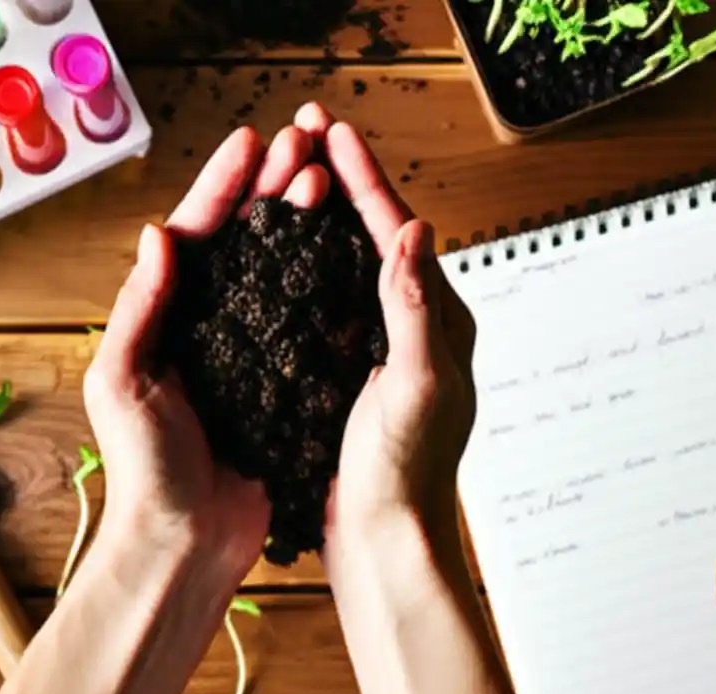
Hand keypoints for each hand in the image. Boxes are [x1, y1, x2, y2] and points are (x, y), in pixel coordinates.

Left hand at [83, 120, 331, 578]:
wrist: (185, 542)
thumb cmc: (144, 472)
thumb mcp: (124, 382)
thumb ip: (140, 309)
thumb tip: (158, 235)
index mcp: (164, 318)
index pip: (195, 235)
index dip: (223, 185)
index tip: (253, 141)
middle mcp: (207, 326)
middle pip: (243, 241)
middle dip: (271, 188)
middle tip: (304, 143)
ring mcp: (247, 352)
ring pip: (279, 271)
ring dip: (301, 223)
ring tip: (329, 178)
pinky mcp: (281, 382)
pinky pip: (305, 321)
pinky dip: (324, 282)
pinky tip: (348, 252)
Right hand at [293, 103, 476, 537]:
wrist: (387, 542)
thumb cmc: (404, 474)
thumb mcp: (413, 386)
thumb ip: (415, 308)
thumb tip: (416, 228)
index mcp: (437, 321)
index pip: (397, 229)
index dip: (361, 175)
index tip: (329, 129)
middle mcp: (415, 327)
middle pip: (375, 234)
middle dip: (341, 180)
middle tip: (305, 134)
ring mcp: (384, 350)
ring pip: (350, 263)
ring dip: (322, 215)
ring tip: (289, 176)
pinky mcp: (354, 374)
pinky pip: (331, 301)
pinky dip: (307, 265)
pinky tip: (278, 256)